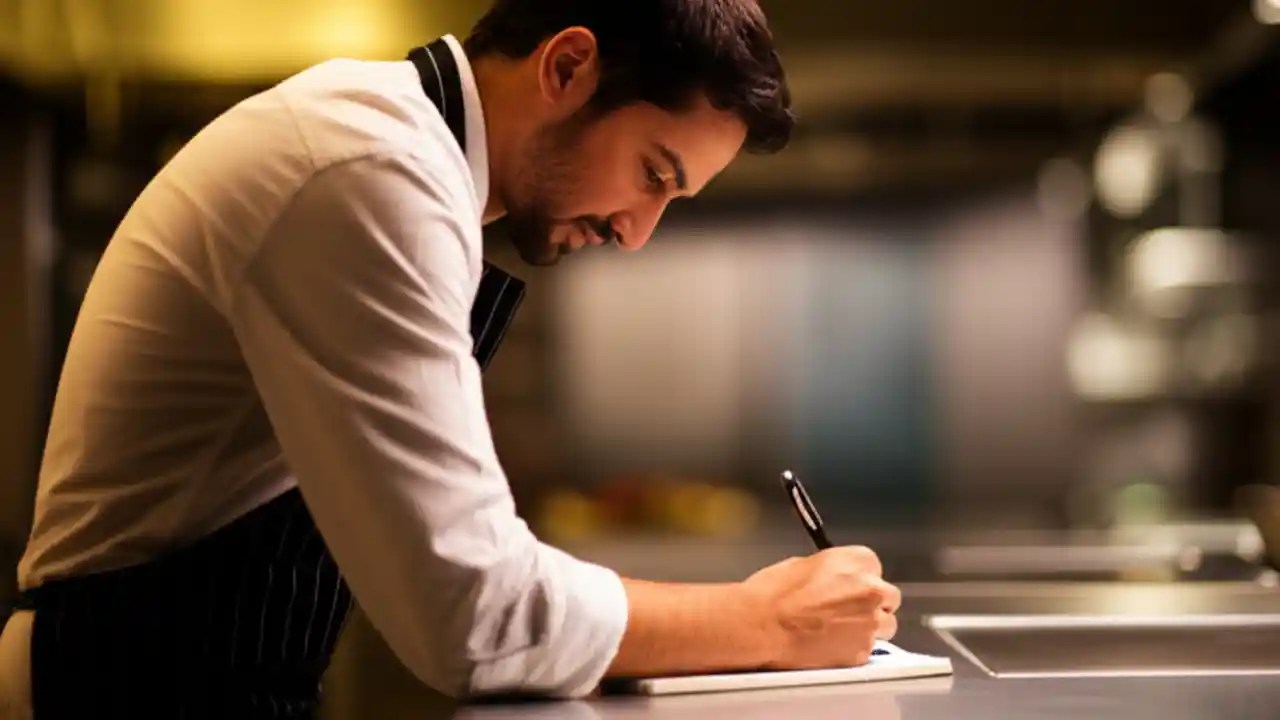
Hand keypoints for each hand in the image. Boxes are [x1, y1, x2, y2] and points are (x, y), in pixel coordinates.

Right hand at [740, 546, 900, 669]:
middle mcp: (871, 589)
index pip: (874, 566)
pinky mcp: (862, 652)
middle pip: (888, 597)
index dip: (859, 579)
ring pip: (885, 625)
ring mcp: (870, 623)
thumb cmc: (773, 591)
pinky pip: (868, 649)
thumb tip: (838, 580)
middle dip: (872, 603)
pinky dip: (854, 648)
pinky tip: (831, 645)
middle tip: (846, 610)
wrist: (761, 625)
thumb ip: (833, 571)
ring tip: (839, 630)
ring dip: (869, 626)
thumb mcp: (805, 564)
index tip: (847, 586)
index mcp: (857, 560)